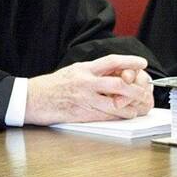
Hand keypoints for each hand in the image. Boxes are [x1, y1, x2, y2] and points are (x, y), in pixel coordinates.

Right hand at [23, 54, 153, 124]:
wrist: (32, 98)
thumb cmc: (52, 86)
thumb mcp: (73, 71)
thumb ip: (92, 72)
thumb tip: (115, 74)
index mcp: (84, 69)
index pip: (111, 62)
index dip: (129, 61)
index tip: (142, 63)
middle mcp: (85, 83)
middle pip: (118, 84)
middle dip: (135, 88)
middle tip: (144, 91)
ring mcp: (84, 99)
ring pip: (115, 103)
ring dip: (130, 105)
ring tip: (137, 106)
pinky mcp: (82, 114)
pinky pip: (106, 116)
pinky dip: (119, 116)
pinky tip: (125, 114)